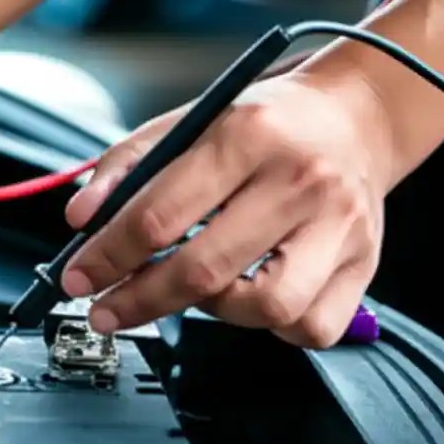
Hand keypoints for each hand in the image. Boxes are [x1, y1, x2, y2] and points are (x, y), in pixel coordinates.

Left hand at [60, 70, 393, 347]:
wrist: (358, 116)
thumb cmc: (265, 125)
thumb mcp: (189, 121)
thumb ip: (126, 165)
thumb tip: (80, 217)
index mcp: (248, 136)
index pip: (159, 215)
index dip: (107, 256)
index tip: (77, 279)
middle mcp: (300, 181)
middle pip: (204, 270)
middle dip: (139, 300)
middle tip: (106, 310)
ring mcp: (340, 227)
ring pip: (266, 306)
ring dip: (215, 311)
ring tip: (195, 290)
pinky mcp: (365, 263)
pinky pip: (311, 326)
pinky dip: (274, 326)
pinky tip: (252, 298)